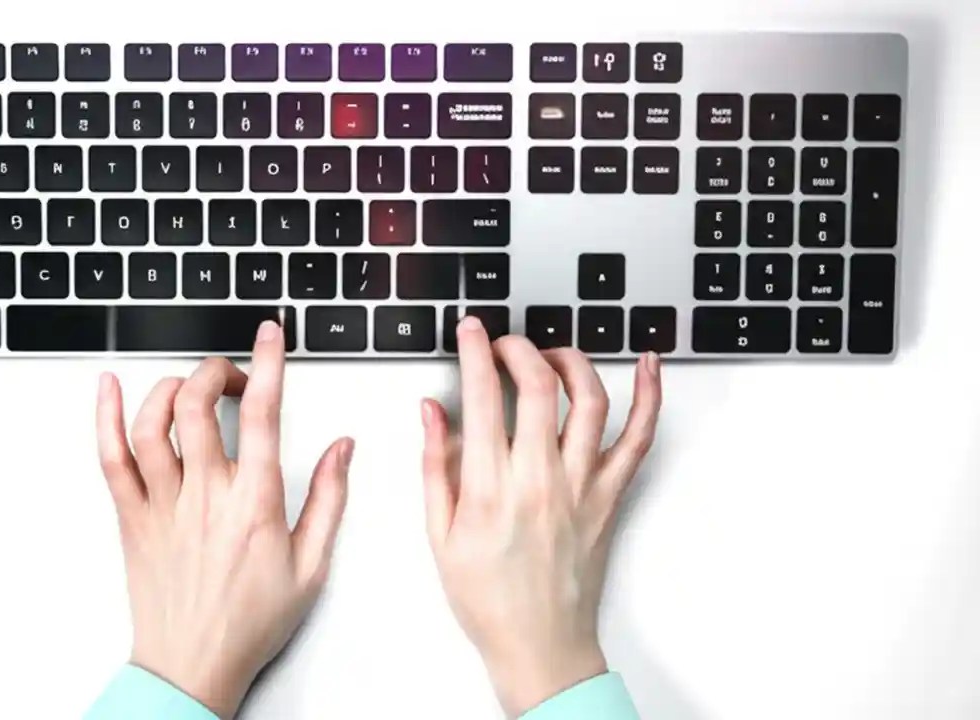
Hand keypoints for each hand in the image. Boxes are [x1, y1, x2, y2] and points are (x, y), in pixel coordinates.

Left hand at [95, 320, 353, 718]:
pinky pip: (111, 457)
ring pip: (154, 422)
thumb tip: (342, 449)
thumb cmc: (249, 623)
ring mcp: (162, 504)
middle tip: (229, 375)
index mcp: (254, 503)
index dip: (267, 364)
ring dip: (170, 388)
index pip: (263, 414)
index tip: (270, 335)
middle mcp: (205, 495)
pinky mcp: (131, 517)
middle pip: (199, 405)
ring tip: (188, 388)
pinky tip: (109, 388)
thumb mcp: (311, 566)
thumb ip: (329, 500)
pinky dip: (106, 416)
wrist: (192, 667)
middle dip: (215, 372)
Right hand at [421, 316, 661, 717]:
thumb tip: (432, 412)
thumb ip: (434, 466)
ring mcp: (583, 485)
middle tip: (503, 343)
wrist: (539, 645)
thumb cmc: (487, 597)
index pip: (483, 397)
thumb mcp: (439, 534)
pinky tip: (648, 366)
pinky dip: (650, 396)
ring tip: (551, 354)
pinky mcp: (611, 496)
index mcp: (491, 488)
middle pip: (537, 385)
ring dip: (570, 361)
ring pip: (589, 400)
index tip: (471, 330)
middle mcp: (541, 479)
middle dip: (517, 347)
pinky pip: (639, 437)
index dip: (475, 350)